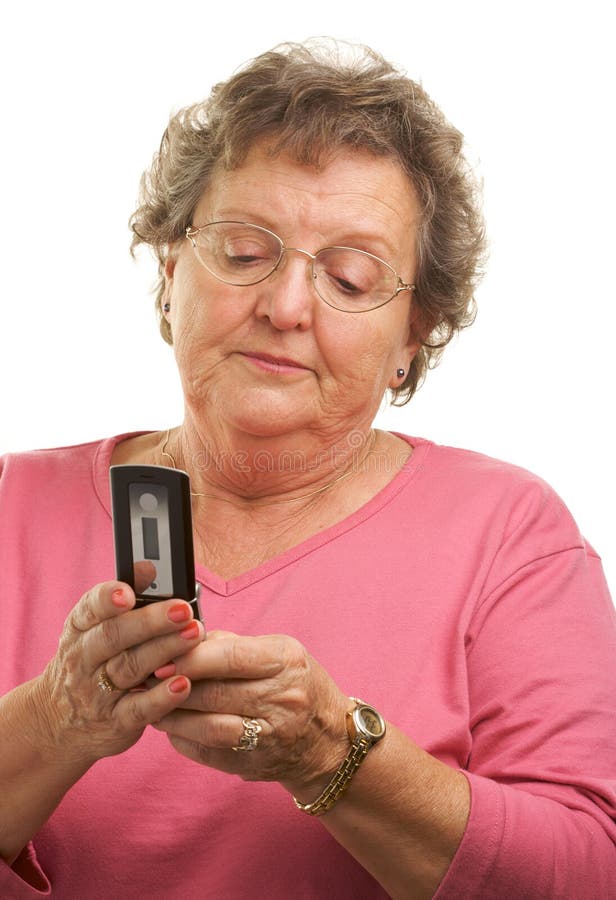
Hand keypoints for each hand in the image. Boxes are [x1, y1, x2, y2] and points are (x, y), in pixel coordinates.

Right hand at [33, 581, 204, 764]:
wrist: (58, 722)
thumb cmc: (89, 662)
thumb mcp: (95, 628)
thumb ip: (123, 598)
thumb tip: (150, 567)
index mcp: (79, 629)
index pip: (89, 609)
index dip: (107, 599)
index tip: (126, 592)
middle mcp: (83, 659)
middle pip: (114, 637)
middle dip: (150, 622)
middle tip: (183, 610)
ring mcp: (97, 693)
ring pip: (130, 668)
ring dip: (165, 650)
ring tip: (194, 635)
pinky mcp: (115, 722)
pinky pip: (139, 710)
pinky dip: (162, 698)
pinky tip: (184, 684)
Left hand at [151, 631, 350, 796]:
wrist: (328, 739)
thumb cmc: (297, 684)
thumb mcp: (279, 652)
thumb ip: (232, 645)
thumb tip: (183, 638)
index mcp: (286, 662)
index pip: (230, 657)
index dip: (191, 657)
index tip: (161, 656)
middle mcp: (282, 699)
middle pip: (215, 692)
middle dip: (173, 685)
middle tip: (144, 677)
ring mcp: (269, 736)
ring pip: (207, 726)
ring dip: (172, 715)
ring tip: (150, 703)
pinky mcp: (253, 763)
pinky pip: (208, 753)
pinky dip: (182, 738)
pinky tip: (170, 726)